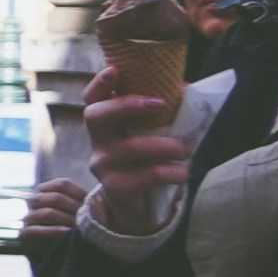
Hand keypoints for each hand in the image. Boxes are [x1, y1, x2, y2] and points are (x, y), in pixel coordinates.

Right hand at [22, 178, 85, 246]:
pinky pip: (33, 231)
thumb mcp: (80, 210)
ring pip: (46, 213)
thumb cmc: (74, 226)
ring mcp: (28, 217)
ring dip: (66, 220)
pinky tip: (65, 233)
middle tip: (87, 218)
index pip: (62, 184)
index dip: (79, 193)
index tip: (91, 205)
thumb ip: (86, 200)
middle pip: (54, 198)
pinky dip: (51, 232)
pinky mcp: (24, 234)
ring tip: (78, 227)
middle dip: (74, 209)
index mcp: (47, 190)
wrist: (61, 250)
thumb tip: (98, 195)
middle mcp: (34, 201)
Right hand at [84, 87, 196, 232]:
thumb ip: (161, 115)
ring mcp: (103, 166)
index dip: (99, 83)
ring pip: (132, 146)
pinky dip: (173, 172)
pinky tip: (183, 172)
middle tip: (161, 103)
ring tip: (186, 150)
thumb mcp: (150, 136)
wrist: (138, 206)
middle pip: (95, 115)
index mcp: (105, 126)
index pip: (91, 99)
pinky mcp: (116, 187)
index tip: (116, 70)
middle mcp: (98, 143)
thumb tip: (186, 88)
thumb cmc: (147, 162)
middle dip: (128, 105)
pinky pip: (149, 175)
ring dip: (167, 145)